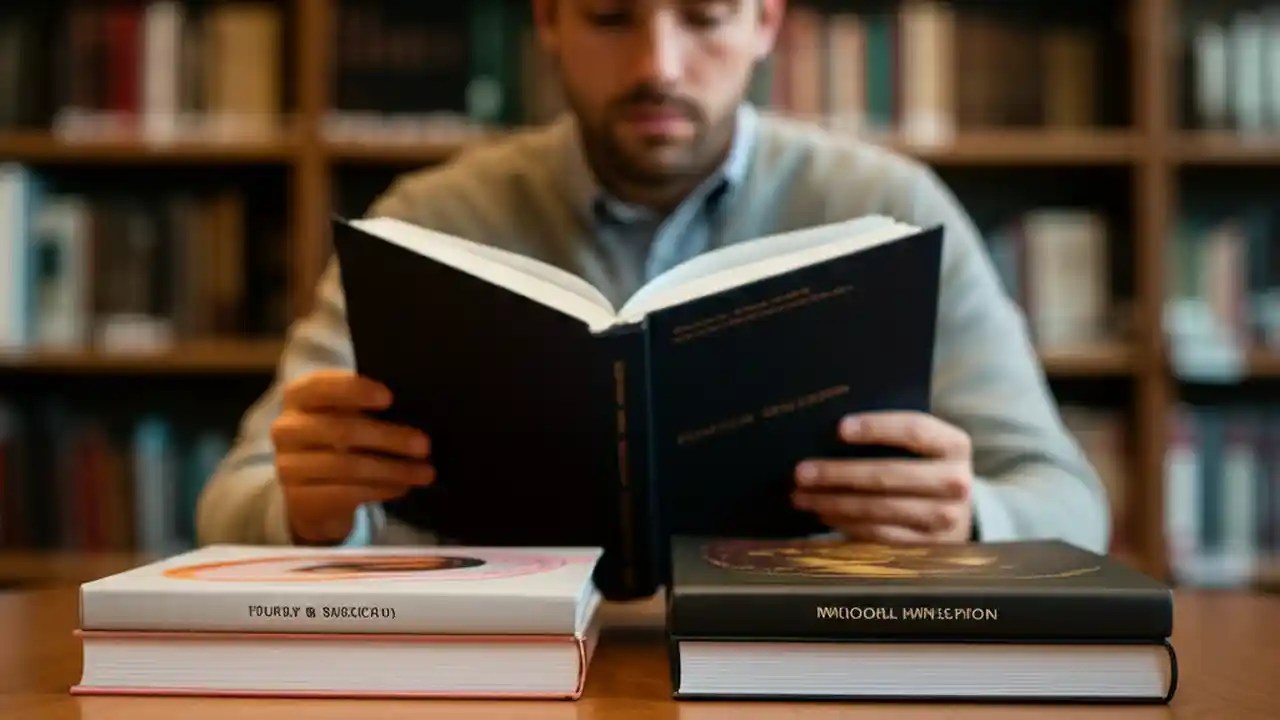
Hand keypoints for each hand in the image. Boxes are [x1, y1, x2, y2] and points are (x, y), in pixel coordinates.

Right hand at [272, 370, 434, 543]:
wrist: (312, 491)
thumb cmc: (339, 439)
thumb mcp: (346, 415)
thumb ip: (368, 407)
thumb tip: (416, 410)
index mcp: (299, 397)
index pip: (320, 386)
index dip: (354, 390)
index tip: (389, 397)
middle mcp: (287, 429)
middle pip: (342, 431)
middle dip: (389, 437)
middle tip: (424, 445)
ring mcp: (288, 466)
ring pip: (347, 467)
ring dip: (393, 470)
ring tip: (425, 472)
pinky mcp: (299, 499)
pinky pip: (345, 494)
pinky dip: (380, 490)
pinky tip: (403, 487)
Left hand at [792, 411, 972, 543]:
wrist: (955, 511)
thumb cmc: (922, 467)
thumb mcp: (919, 447)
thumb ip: (888, 438)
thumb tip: (828, 435)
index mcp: (954, 445)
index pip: (914, 430)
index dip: (876, 427)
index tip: (839, 428)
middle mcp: (957, 482)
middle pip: (888, 475)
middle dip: (838, 473)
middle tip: (801, 472)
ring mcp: (946, 518)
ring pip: (879, 508)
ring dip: (833, 502)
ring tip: (801, 496)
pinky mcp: (929, 547)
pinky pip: (878, 534)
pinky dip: (846, 524)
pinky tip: (823, 514)